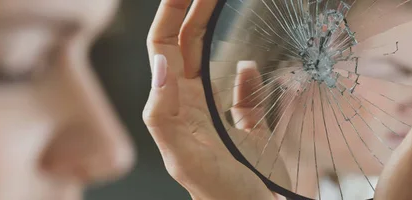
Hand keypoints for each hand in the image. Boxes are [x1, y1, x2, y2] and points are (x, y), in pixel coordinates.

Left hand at [143, 0, 288, 198]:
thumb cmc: (217, 193)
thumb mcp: (184, 156)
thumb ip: (164, 113)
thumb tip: (160, 64)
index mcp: (175, 105)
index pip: (165, 46)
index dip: (171, 13)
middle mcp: (192, 104)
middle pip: (188, 44)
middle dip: (195, 10)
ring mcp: (219, 113)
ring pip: (213, 60)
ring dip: (216, 29)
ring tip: (224, 3)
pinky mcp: (246, 126)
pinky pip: (243, 92)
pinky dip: (246, 75)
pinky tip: (251, 65)